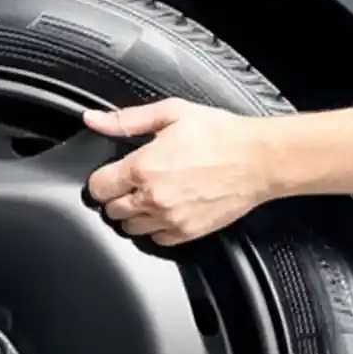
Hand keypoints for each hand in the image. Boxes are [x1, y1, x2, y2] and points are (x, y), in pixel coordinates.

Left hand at [84, 98, 277, 245]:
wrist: (259, 159)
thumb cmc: (221, 135)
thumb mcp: (171, 113)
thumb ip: (126, 120)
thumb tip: (93, 120)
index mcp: (142, 167)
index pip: (98, 187)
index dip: (102, 179)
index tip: (112, 174)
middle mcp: (152, 198)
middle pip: (111, 210)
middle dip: (117, 196)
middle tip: (134, 182)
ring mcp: (168, 219)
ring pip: (129, 228)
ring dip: (134, 214)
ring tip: (151, 195)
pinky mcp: (186, 233)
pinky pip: (155, 240)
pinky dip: (156, 228)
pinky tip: (167, 209)